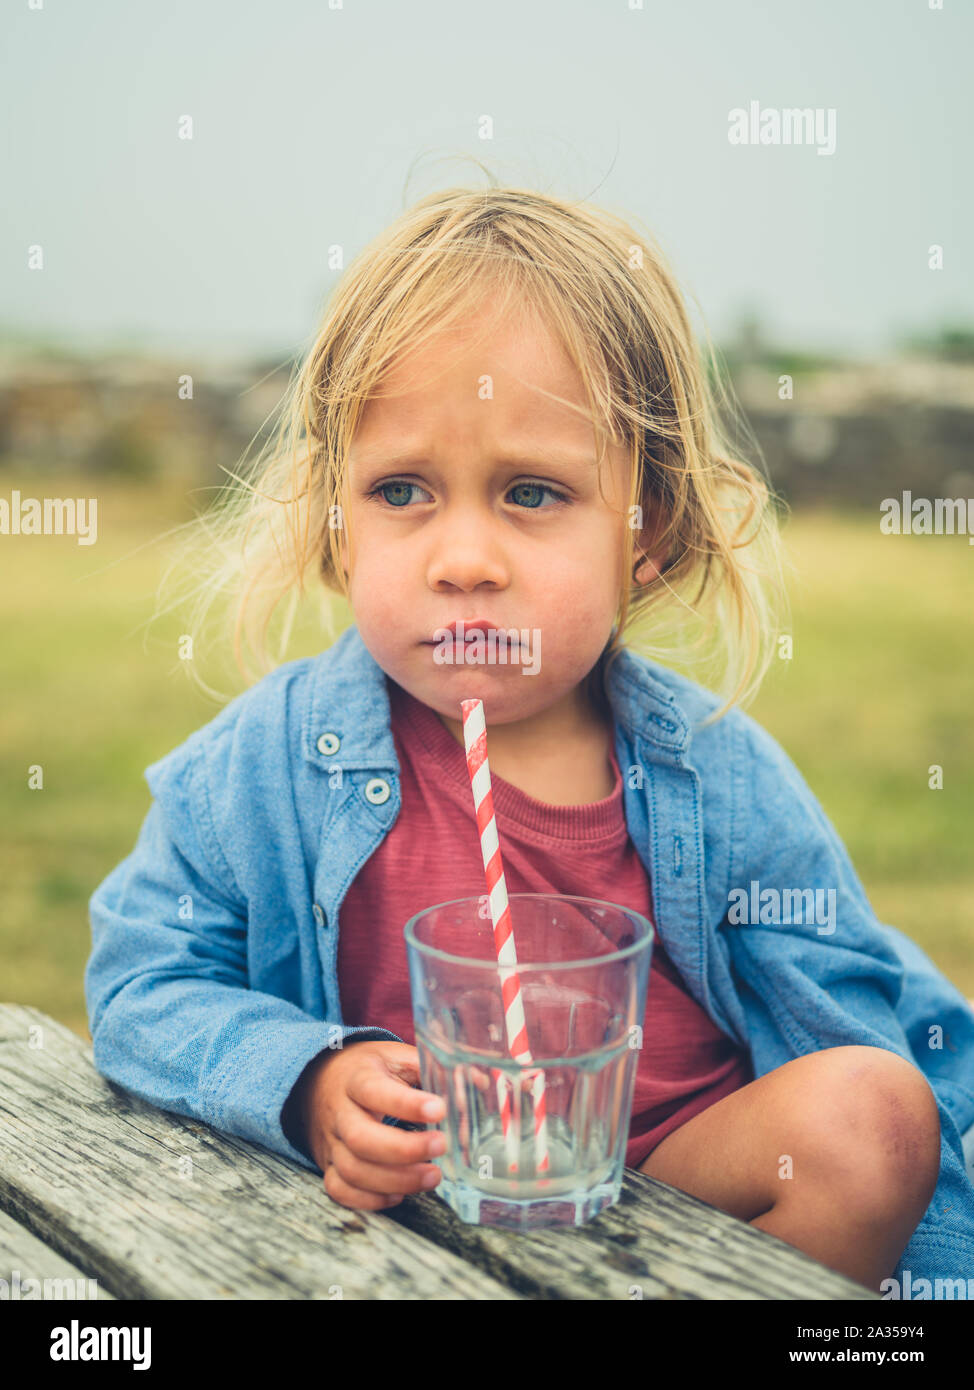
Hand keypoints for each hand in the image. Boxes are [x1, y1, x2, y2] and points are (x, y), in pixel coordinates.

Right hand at [294, 1040, 447, 1210]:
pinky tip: (399, 1195)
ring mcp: (331, 1142)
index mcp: (357, 1078)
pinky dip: (369, 1199)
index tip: (439, 1109)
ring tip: (433, 1177)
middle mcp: (340, 1112)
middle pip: (361, 1138)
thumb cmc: (369, 1070)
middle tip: (441, 1146)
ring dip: (395, 1180)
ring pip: (352, 1170)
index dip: (406, 1104)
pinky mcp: (329, 1165)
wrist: (319, 1082)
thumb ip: (432, 1068)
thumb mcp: (395, 1057)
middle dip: (404, 1150)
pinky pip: (340, 1190)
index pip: (374, 1091)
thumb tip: (482, 1083)